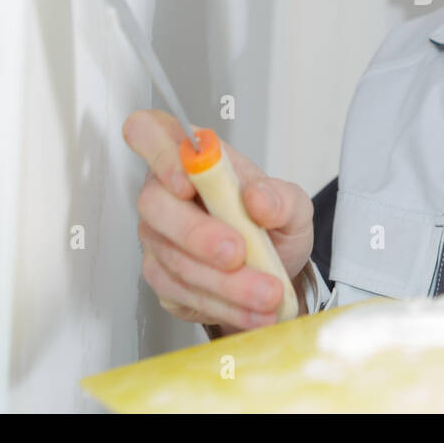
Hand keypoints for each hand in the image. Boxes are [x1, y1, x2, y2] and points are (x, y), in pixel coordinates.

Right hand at [123, 109, 314, 333]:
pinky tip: (252, 310)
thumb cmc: (271, 222)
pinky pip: (181, 293)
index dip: (160, 153)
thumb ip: (282, 198)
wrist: (275, 269)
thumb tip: (257, 199)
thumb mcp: (294, 205)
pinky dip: (223, 305)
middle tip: (238, 253)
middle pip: (155, 204)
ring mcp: (158, 238)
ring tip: (267, 293)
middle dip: (197, 233)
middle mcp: (164, 194)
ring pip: (172, 258)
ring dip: (223, 281)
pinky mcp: (163, 279)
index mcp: (192, 158)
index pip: (150, 133)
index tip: (188, 180)